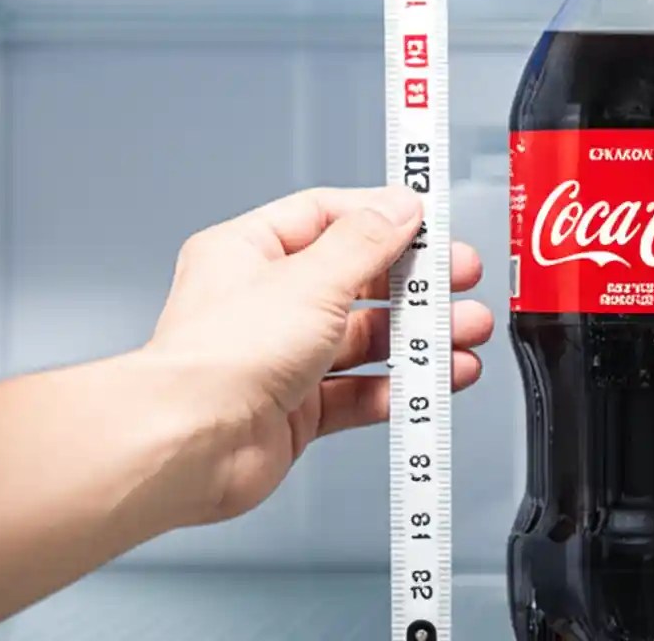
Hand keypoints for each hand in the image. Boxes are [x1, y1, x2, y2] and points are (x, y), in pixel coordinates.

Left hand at [142, 186, 493, 524]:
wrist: (189, 447)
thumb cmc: (218, 359)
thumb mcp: (310, 281)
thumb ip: (365, 243)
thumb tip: (399, 207)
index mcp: (251, 253)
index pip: (329, 217)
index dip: (383, 218)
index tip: (431, 224)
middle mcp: (266, 303)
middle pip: (358, 281)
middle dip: (415, 285)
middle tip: (460, 282)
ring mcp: (283, 358)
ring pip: (365, 340)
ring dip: (418, 339)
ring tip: (464, 335)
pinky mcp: (297, 409)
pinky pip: (360, 392)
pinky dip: (399, 387)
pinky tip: (433, 383)